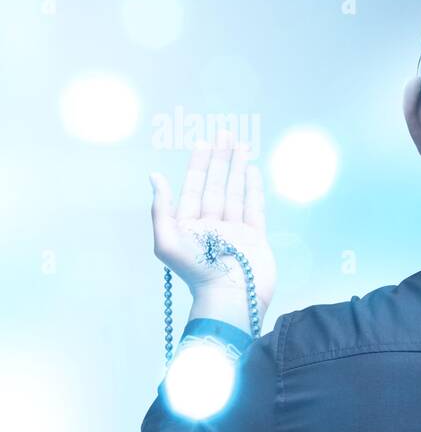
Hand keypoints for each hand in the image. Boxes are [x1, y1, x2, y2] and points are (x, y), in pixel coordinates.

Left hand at [150, 135, 276, 331]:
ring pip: (236, 192)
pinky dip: (253, 189)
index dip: (198, 164)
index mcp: (189, 225)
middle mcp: (212, 225)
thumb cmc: (196, 272)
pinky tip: (252, 172)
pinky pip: (254, 208)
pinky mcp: (255, 238)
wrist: (230, 297)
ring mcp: (235, 231)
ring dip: (238, 168)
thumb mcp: (166, 240)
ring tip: (243, 145)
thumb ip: (161, 208)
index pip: (194, 188)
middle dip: (221, 159)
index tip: (204, 143)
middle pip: (217, 185)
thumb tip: (155, 177)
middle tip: (226, 133)